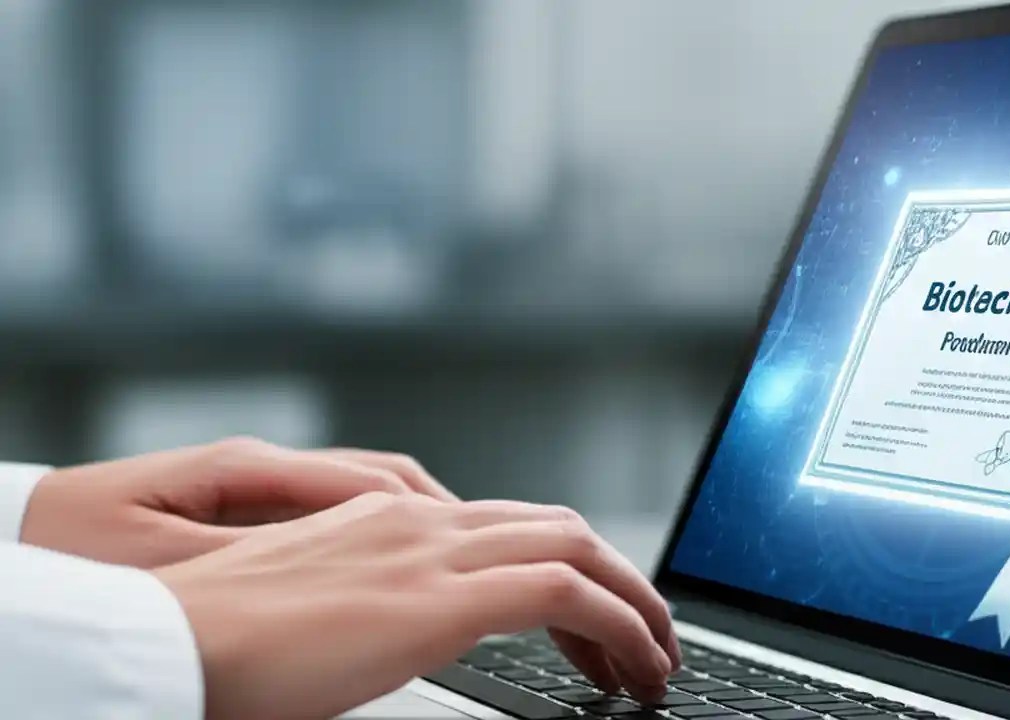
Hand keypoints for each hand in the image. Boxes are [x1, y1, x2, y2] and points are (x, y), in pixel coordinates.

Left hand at [20, 436, 456, 567]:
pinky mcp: (235, 508)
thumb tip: (354, 542)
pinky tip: (389, 562)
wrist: (21, 538)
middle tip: (499, 543)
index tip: (487, 539)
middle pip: (378, 477)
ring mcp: (252, 485)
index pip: (372, 480)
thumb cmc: (83, 552)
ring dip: (414, 519)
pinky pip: (323, 512)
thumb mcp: (177, 554)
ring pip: (358, 492)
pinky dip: (373, 531)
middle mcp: (260, 467)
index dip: (435, 510)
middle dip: (444, 509)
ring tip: (459, 555)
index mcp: (250, 468)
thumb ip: (267, 547)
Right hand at [154, 493, 679, 719]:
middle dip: (618, 580)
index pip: (511, 526)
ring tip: (655, 658)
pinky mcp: (442, 597)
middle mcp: (420, 520)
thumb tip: (399, 631)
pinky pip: (568, 592)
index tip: (592, 619)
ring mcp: (433, 549)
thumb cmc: (220, 641)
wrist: (167, 645)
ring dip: (632, 602)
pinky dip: (619, 624)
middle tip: (644, 637)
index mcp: (390, 520)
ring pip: (578, 548)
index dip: (569, 565)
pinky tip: (634, 666)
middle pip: (559, 526)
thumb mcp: (317, 608)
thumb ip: (374, 604)